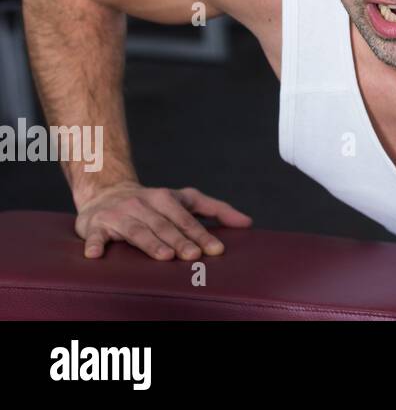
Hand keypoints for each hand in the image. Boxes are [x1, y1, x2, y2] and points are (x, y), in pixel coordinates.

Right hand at [75, 182, 251, 260]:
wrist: (106, 192)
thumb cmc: (154, 202)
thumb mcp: (186, 199)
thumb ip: (216, 210)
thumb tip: (248, 223)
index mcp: (165, 198)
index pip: (186, 218)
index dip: (200, 234)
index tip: (215, 249)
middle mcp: (142, 204)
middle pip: (163, 225)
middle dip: (179, 241)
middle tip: (194, 257)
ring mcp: (118, 215)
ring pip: (136, 231)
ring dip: (149, 243)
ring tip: (164, 256)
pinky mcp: (94, 226)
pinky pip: (94, 237)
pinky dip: (94, 244)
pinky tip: (95, 255)